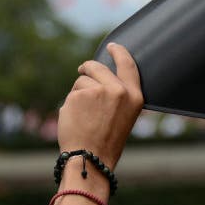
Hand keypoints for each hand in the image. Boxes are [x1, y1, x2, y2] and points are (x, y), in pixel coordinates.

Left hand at [57, 43, 143, 168]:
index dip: (119, 52)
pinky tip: (75, 120)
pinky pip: (71, 94)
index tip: (112, 46)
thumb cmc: (106, 142)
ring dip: (78, 94)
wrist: (90, 158)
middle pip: (97, 67)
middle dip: (87, 68)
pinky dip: (70, 105)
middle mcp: (118, 90)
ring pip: (81, 81)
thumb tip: (99, 76)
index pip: (128, 65)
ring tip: (84, 117)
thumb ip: (118, 95)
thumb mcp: (124, 116)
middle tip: (80, 69)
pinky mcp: (78, 95)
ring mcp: (97, 91)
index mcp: (134, 97)